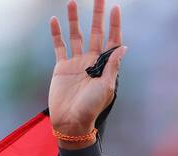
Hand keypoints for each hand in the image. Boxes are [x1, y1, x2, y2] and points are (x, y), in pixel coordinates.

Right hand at [48, 0, 125, 135]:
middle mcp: (91, 61)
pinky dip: (56, 33)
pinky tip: (54, 20)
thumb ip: (112, 66)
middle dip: (97, 15)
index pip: (112, 40)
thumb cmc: (91, 108)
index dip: (114, 24)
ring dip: (75, 19)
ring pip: (76, 35)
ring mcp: (76, 63)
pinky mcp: (61, 67)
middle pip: (96, 32)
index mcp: (105, 66)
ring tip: (73, 2)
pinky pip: (59, 46)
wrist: (71, 122)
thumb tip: (123, 46)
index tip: (116, 7)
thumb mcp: (106, 87)